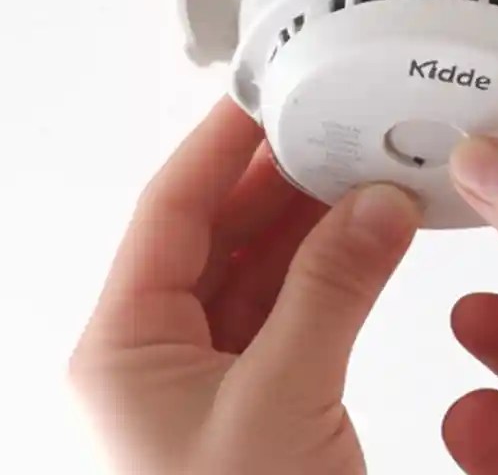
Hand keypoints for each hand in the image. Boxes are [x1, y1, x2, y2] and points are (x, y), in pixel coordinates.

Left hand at [69, 100, 420, 474]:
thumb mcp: (279, 400)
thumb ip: (331, 294)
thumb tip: (374, 207)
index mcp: (123, 351)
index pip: (168, 215)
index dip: (216, 147)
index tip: (261, 97)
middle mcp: (157, 358)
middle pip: (215, 235)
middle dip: (276, 181)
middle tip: (329, 129)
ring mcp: (210, 379)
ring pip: (258, 273)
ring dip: (310, 226)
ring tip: (359, 175)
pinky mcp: (260, 399)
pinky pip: (291, 312)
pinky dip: (330, 275)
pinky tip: (364, 240)